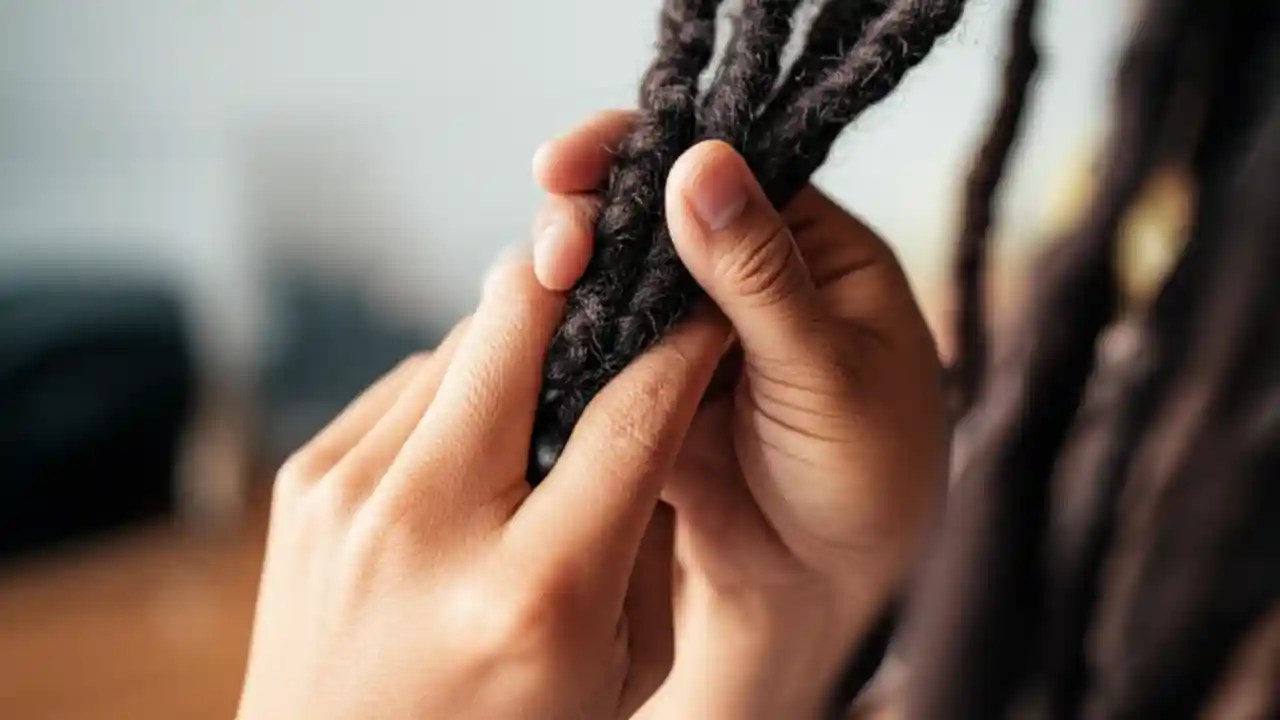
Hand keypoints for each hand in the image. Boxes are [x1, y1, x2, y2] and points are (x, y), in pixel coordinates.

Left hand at [237, 255, 730, 718]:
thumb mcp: (621, 664)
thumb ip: (649, 532)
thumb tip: (656, 403)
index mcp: (533, 595)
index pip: (632, 416)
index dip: (681, 344)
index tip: (704, 310)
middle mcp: (425, 529)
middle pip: (517, 320)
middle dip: (577, 276)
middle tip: (614, 268)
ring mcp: (347, 496)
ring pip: (457, 341)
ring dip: (515, 345)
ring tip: (545, 388)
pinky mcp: (301, 481)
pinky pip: (405, 386)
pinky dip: (453, 393)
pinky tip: (471, 444)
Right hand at [531, 112, 949, 717]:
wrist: (824, 590)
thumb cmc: (868, 481)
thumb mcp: (827, 373)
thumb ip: (760, 275)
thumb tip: (701, 164)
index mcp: (811, 247)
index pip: (720, 169)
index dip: (643, 154)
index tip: (568, 164)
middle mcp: (742, 275)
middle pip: (649, 211)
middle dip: (589, 212)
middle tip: (553, 246)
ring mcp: (684, 331)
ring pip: (610, 273)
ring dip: (564, 273)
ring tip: (536, 285)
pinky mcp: (639, 383)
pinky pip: (587, 341)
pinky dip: (553, 335)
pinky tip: (522, 337)